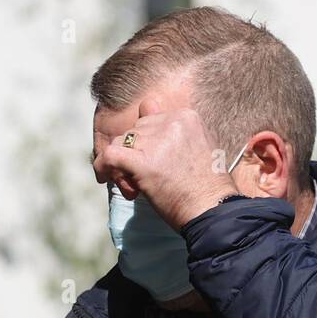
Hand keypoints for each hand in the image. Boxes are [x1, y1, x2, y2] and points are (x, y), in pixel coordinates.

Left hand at [93, 109, 237, 229]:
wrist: (213, 212)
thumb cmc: (207, 188)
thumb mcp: (198, 147)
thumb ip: (174, 129)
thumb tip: (146, 105)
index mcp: (186, 117)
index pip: (151, 119)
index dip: (146, 142)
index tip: (151, 162)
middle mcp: (172, 122)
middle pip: (135, 130)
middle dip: (134, 153)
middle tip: (141, 180)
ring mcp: (158, 140)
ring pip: (121, 142)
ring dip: (121, 164)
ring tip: (134, 187)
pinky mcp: (144, 161)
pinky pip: (110, 155)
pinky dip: (102, 165)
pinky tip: (103, 176)